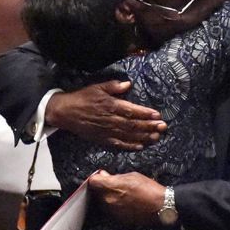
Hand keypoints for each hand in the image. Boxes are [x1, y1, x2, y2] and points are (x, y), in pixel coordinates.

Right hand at [46, 80, 165, 150]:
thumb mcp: (97, 87)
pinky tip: (141, 146)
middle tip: (163, 127)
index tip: (157, 115)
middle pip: (133, 124)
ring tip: (157, 137)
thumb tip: (128, 84)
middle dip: (149, 126)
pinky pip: (119, 143)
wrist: (66, 112)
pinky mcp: (103, 139)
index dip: (145, 113)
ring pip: (129, 135)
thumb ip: (114, 86)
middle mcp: (111, 119)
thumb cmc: (82, 98)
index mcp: (111, 105)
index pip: (131, 110)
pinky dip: (130, 145)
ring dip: (144, 136)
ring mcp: (107, 131)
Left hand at [88, 171, 164, 226]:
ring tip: (122, 195)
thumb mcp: (133, 176)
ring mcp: (112, 211)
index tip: (101, 177)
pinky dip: (114, 206)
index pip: (93, 182)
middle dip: (102, 188)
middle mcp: (109, 200)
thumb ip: (115, 176)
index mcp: (112, 187)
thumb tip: (105, 176)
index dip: (96, 178)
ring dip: (107, 198)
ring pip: (102, 202)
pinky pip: (110, 211)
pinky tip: (125, 203)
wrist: (161, 207)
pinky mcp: (118, 219)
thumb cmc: (149, 189)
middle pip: (96, 193)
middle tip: (113, 185)